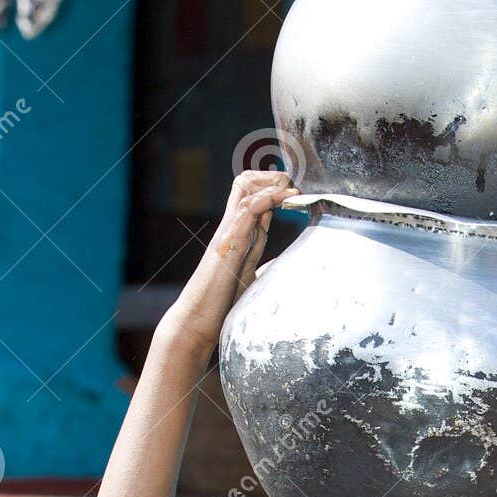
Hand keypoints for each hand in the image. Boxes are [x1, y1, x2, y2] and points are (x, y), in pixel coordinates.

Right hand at [157, 170, 297, 355]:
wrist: (198, 320)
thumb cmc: (221, 303)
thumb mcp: (251, 278)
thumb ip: (263, 265)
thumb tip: (283, 264)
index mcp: (241, 234)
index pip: (255, 197)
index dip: (276, 189)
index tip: (298, 196)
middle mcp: (233, 227)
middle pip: (246, 182)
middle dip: (272, 177)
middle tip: (295, 189)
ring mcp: (229, 232)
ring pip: (244, 188)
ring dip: (272, 183)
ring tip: (293, 190)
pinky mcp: (229, 242)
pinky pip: (246, 209)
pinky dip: (267, 198)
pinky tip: (284, 199)